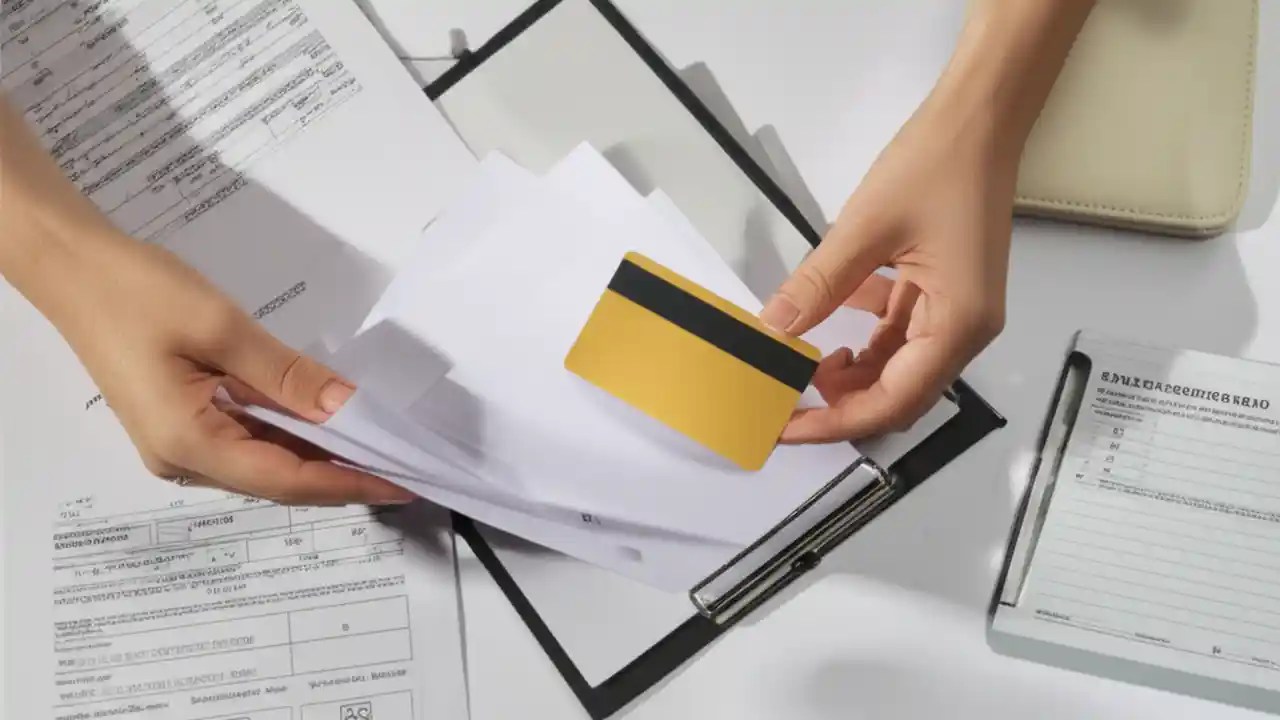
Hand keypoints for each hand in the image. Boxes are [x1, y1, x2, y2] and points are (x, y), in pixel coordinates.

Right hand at [50, 232, 415, 505]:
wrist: (73, 267)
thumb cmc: (138, 291)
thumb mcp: (222, 328)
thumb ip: (288, 375)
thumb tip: (349, 409)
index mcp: (187, 443)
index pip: (286, 478)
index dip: (348, 482)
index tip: (403, 482)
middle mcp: (181, 459)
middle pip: (278, 478)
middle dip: (342, 473)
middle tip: (404, 466)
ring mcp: (179, 444)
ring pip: (266, 461)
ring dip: (320, 455)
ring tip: (379, 447)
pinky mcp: (182, 422)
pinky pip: (248, 439)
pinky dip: (292, 434)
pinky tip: (329, 423)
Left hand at [760, 95, 1013, 442]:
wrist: (978, 120)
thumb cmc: (936, 165)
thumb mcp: (864, 228)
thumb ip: (819, 284)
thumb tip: (774, 328)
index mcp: (959, 324)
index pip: (893, 402)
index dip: (836, 422)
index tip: (789, 427)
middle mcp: (965, 330)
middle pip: (898, 395)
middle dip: (840, 404)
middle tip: (784, 401)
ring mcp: (956, 312)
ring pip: (896, 369)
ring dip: (849, 373)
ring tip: (800, 362)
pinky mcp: (944, 293)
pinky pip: (899, 334)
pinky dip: (863, 339)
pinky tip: (829, 322)